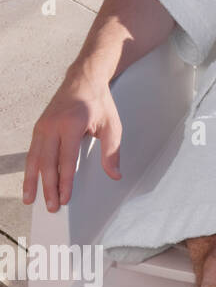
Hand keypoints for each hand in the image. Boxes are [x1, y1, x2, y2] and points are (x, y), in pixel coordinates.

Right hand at [23, 71, 122, 212]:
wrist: (83, 80)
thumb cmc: (99, 103)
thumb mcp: (112, 126)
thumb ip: (112, 151)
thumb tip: (115, 175)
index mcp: (71, 125)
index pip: (66, 160)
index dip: (65, 182)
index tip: (65, 198)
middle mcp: (52, 126)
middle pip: (47, 163)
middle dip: (49, 187)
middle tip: (51, 207)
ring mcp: (42, 126)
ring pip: (35, 159)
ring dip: (33, 182)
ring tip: (32, 200)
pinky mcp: (38, 128)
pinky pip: (32, 152)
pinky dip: (29, 169)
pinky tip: (29, 183)